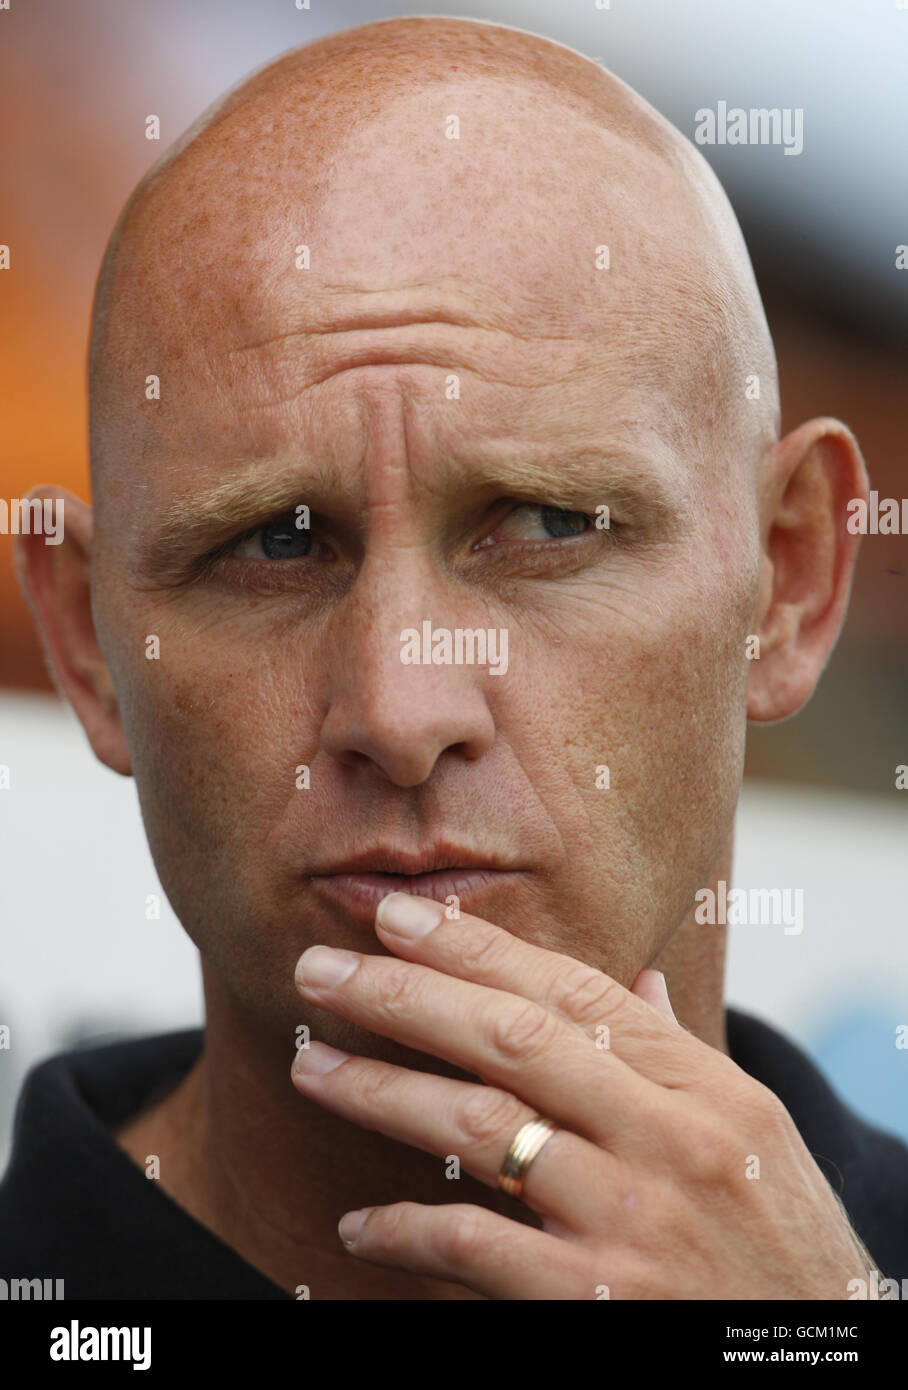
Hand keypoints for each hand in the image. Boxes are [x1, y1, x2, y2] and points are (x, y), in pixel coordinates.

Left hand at [290, 893, 872, 1298]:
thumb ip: (682, 1057)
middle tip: (320, 968)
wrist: (824, 1369)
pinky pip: (476, 1248)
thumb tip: (638, 983)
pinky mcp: (598, 1304)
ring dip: (382, 1090)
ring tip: (314, 1066)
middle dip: (406, 995)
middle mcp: (670, 1140)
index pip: (571, 991)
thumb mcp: (754, 1137)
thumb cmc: (784, 1244)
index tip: (396, 917)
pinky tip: (358, 1222)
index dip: (475, 947)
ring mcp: (633, 1222)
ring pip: (481, 1126)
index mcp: (707, 1088)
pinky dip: (407, 1228)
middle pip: (513, 1039)